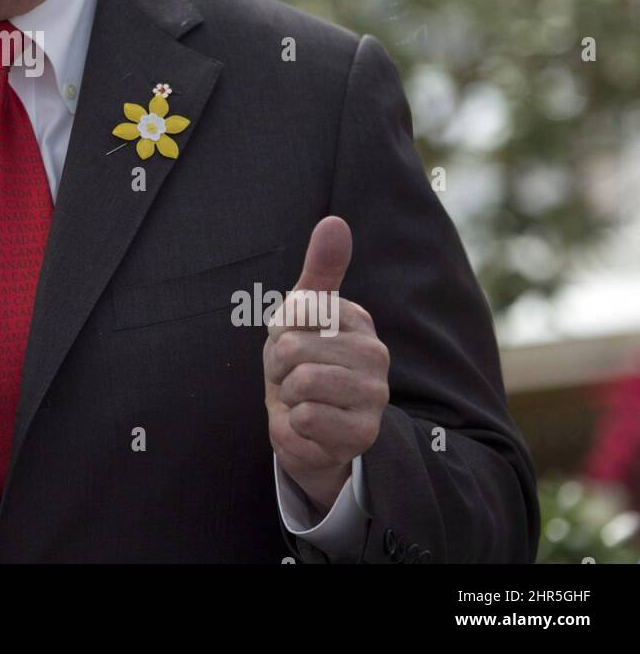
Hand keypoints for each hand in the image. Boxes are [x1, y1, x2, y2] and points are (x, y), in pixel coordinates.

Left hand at [264, 216, 389, 511]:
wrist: (305, 426)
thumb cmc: (300, 363)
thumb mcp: (300, 313)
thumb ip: (319, 268)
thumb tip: (335, 222)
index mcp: (358, 318)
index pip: (296, 309)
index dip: (279, 329)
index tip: (289, 341)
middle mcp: (375, 353)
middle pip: (293, 347)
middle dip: (278, 365)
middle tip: (290, 376)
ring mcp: (374, 395)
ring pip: (301, 380)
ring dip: (286, 394)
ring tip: (299, 398)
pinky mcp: (363, 432)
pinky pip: (307, 416)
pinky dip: (295, 423)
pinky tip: (309, 424)